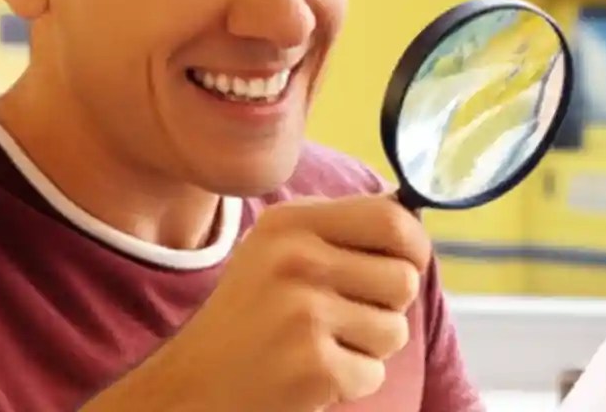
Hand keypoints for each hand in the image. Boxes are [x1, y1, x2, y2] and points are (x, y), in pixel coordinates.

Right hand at [128, 194, 432, 411]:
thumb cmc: (249, 315)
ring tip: (320, 344)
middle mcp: (297, 260)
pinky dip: (350, 382)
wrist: (191, 384)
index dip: (414, 247)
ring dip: (369, 347)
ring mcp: (304, 313)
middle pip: (403, 279)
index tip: (406, 265)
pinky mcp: (312, 366)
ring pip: (395, 330)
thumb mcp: (277, 250)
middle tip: (343, 316)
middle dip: (388, 306)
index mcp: (291, 223)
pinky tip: (310, 374)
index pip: (392, 219)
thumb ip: (338, 230)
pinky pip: (373, 373)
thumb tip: (412, 223)